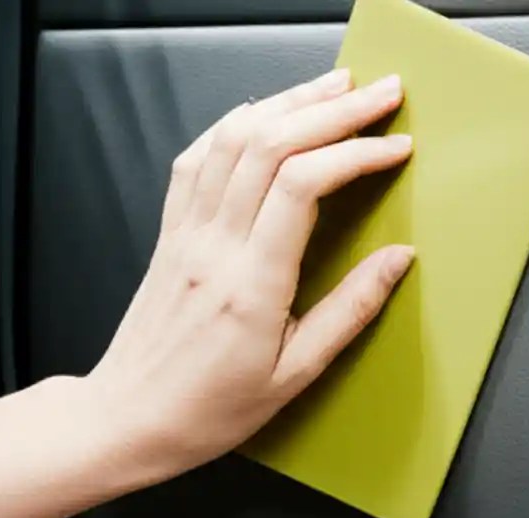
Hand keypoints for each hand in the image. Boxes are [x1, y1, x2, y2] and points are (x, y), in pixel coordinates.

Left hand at [85, 69, 413, 477]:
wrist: (129, 419)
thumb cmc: (211, 409)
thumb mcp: (297, 374)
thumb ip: (351, 310)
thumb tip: (399, 260)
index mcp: (251, 284)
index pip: (301, 185)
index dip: (354, 153)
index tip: (395, 148)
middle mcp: (213, 246)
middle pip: (270, 145)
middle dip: (332, 109)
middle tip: (380, 93)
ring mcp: (186, 233)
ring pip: (232, 138)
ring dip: (288, 102)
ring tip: (333, 87)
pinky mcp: (170, 232)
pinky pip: (196, 158)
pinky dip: (234, 124)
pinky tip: (263, 113)